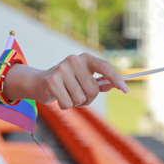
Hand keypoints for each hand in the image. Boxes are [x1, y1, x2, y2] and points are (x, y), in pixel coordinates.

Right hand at [6, 53, 127, 109]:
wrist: (39, 82)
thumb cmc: (66, 82)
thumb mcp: (84, 79)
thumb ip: (100, 82)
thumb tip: (117, 85)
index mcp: (85, 58)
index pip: (104, 67)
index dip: (116, 78)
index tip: (125, 90)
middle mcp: (74, 60)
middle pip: (93, 90)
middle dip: (88, 98)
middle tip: (78, 95)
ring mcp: (62, 70)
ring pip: (80, 98)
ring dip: (76, 102)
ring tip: (67, 94)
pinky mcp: (52, 81)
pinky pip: (68, 103)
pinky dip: (65, 105)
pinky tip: (59, 97)